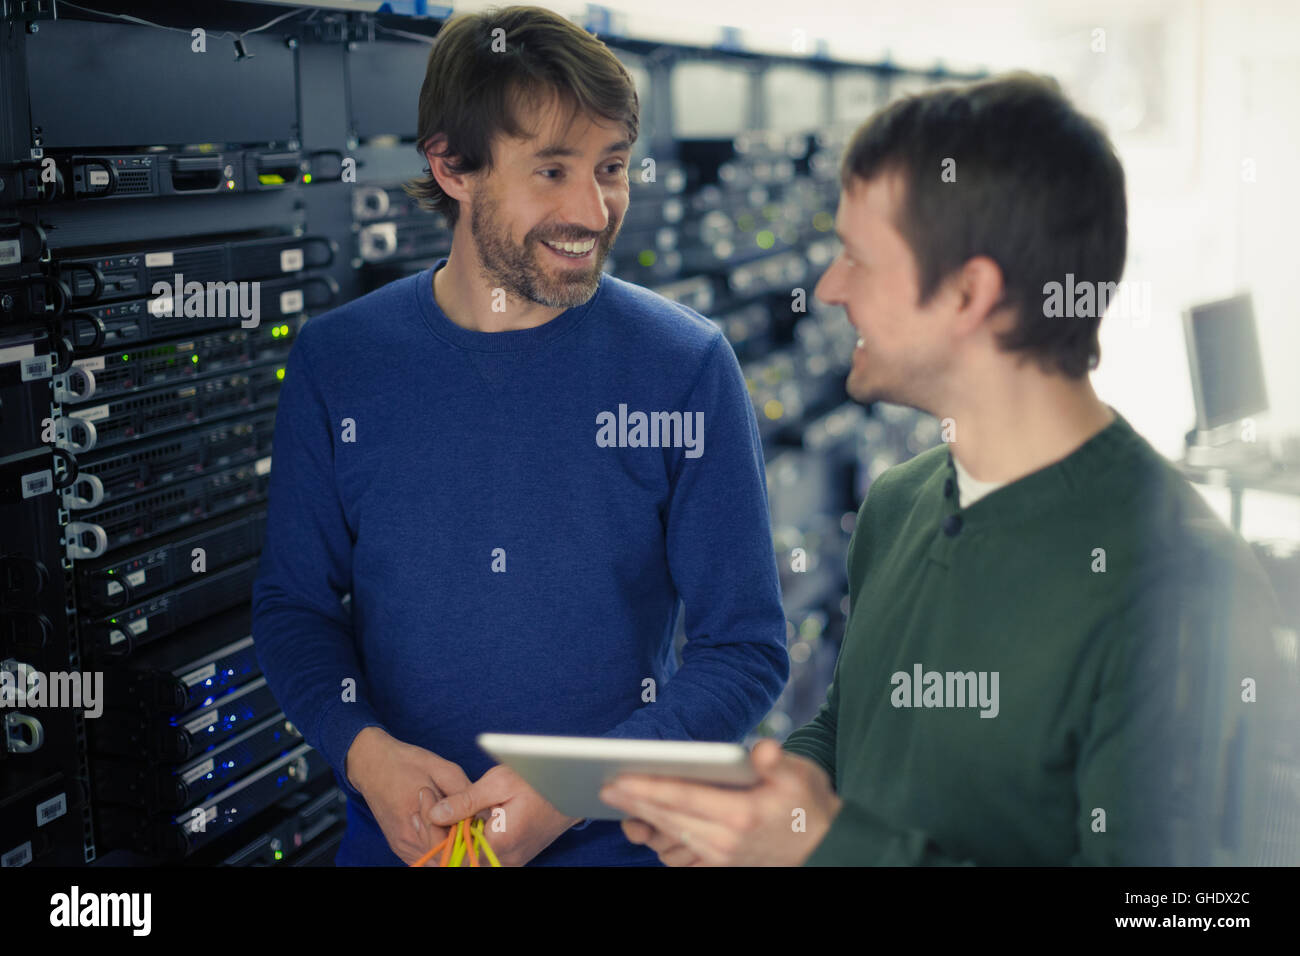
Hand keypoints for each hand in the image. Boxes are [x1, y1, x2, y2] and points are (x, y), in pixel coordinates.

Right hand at [345, 726, 472, 864]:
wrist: (372, 764)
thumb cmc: (406, 763)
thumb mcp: (441, 769)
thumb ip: (461, 792)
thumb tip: (482, 809)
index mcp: (415, 818)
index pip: (448, 842)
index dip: (466, 833)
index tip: (476, 819)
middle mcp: (406, 839)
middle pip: (442, 856)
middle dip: (459, 843)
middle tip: (470, 823)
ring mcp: (402, 846)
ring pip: (435, 860)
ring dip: (449, 847)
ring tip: (458, 825)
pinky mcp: (400, 847)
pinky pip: (425, 857)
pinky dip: (438, 848)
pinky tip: (445, 830)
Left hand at [428, 764, 581, 865]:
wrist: (572, 789)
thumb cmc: (539, 780)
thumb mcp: (500, 782)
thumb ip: (465, 801)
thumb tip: (435, 814)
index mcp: (500, 844)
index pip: (451, 852)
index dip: (431, 829)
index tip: (425, 798)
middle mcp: (504, 861)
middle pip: (455, 859)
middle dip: (434, 834)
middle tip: (424, 802)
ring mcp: (509, 862)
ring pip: (466, 859)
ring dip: (446, 837)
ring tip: (432, 808)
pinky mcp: (510, 858)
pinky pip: (478, 856)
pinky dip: (462, 839)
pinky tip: (452, 818)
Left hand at [600, 739, 841, 865]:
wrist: (827, 844)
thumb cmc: (810, 803)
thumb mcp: (800, 775)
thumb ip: (776, 762)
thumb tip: (763, 749)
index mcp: (741, 814)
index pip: (681, 798)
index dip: (646, 788)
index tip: (617, 779)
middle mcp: (726, 841)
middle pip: (668, 819)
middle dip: (634, 803)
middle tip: (606, 786)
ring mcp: (723, 857)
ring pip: (670, 839)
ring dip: (645, 824)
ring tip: (623, 806)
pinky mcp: (722, 866)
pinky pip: (682, 857)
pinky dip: (663, 841)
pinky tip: (650, 825)